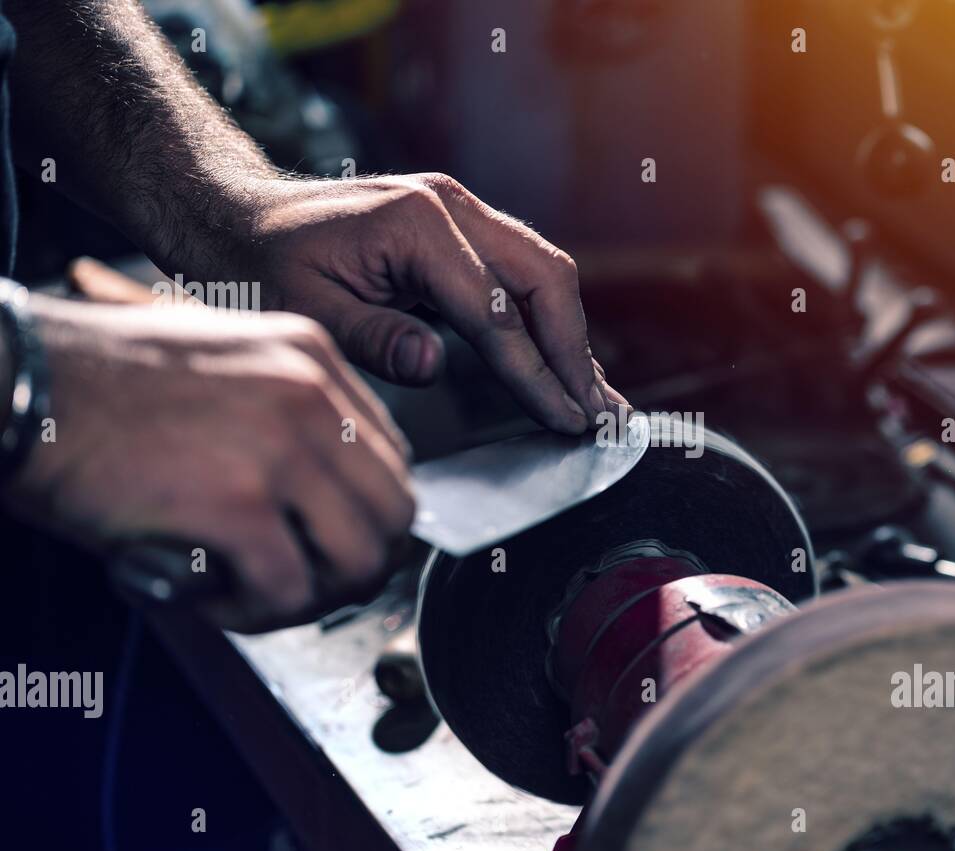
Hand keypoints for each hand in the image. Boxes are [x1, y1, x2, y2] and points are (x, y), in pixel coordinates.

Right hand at [6, 295, 415, 632]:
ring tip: (257, 597)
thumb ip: (284, 417)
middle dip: (355, 565)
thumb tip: (324, 498)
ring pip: (358, 559)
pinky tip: (211, 599)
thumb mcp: (220, 367)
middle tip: (307, 585)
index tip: (330, 541)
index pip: (389, 457)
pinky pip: (288, 591)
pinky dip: (255, 613)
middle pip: (393, 513)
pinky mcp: (235, 504)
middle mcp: (310, 396)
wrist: (13, 382)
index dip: (365, 515)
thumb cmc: (94, 382)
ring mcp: (279, 448)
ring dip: (312, 597)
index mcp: (311, 359)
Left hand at [197, 174, 627, 434]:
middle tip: (598, 415)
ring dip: (571, 336)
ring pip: (545, 272)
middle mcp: (450, 206)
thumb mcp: (304, 309)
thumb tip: (433, 365)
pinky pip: (522, 274)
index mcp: (415, 224)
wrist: (237, 215)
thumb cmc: (262, 264)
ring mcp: (460, 211)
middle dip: (575, 351)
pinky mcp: (462, 230)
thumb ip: (373, 338)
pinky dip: (548, 321)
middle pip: (545, 278)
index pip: (497, 312)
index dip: (535, 374)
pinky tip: (562, 365)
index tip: (566, 421)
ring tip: (596, 398)